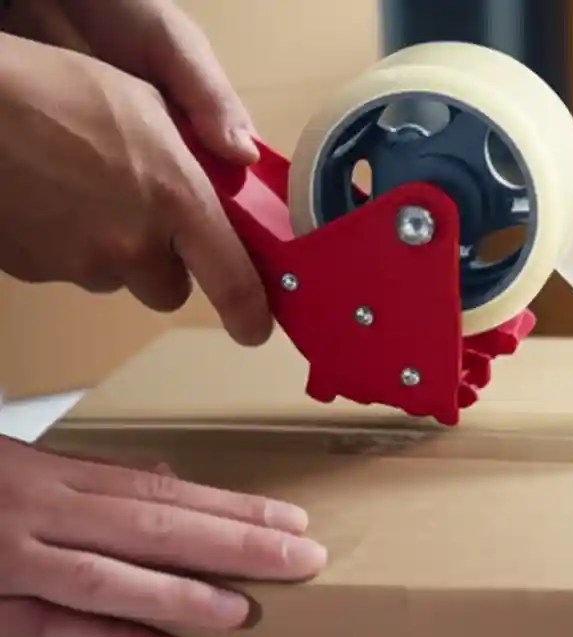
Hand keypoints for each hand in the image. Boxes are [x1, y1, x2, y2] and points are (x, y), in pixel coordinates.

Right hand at [0, 1, 272, 345]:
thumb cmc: (59, 91)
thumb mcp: (147, 104)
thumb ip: (198, 151)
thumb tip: (238, 165)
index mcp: (177, 201)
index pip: (231, 282)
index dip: (250, 313)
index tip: (256, 328)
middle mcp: (134, 245)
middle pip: (168, 289)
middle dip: (162, 264)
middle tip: (142, 218)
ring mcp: (80, 263)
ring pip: (114, 278)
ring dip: (110, 252)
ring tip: (82, 194)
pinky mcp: (34, 271)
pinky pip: (66, 269)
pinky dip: (64, 245)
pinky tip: (47, 198)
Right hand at [0, 437, 327, 636]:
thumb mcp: (15, 463)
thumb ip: (88, 475)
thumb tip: (164, 477)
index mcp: (46, 474)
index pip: (156, 489)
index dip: (227, 505)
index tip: (289, 518)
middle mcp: (35, 511)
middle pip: (151, 523)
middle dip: (233, 541)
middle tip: (304, 555)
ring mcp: (7, 559)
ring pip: (108, 574)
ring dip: (183, 592)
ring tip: (250, 606)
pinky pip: (54, 626)